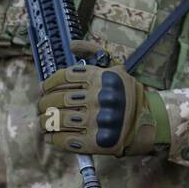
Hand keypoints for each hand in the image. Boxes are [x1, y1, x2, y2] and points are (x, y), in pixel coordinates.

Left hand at [38, 46, 169, 156]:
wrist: (147, 123)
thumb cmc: (127, 94)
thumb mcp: (117, 68)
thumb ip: (95, 53)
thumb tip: (71, 46)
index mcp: (102, 78)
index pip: (64, 76)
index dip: (49, 83)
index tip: (43, 88)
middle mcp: (99, 98)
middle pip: (58, 99)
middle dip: (43, 103)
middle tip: (41, 107)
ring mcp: (97, 121)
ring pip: (57, 119)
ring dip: (45, 121)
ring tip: (44, 121)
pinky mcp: (94, 142)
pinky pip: (63, 139)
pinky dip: (53, 137)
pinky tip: (51, 135)